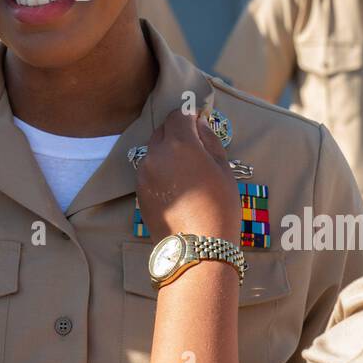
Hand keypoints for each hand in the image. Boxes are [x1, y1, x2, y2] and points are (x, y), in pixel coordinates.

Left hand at [135, 111, 239, 241]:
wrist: (197, 247)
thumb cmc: (219, 206)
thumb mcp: (224, 169)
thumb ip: (210, 141)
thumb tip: (199, 124)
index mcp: (179, 143)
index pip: (178, 115)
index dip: (189, 117)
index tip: (198, 124)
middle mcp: (156, 153)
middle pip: (162, 130)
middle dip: (176, 132)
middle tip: (194, 147)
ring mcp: (144, 172)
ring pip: (154, 150)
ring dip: (167, 151)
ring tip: (185, 170)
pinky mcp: (139, 189)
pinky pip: (148, 169)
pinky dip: (159, 169)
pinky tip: (175, 185)